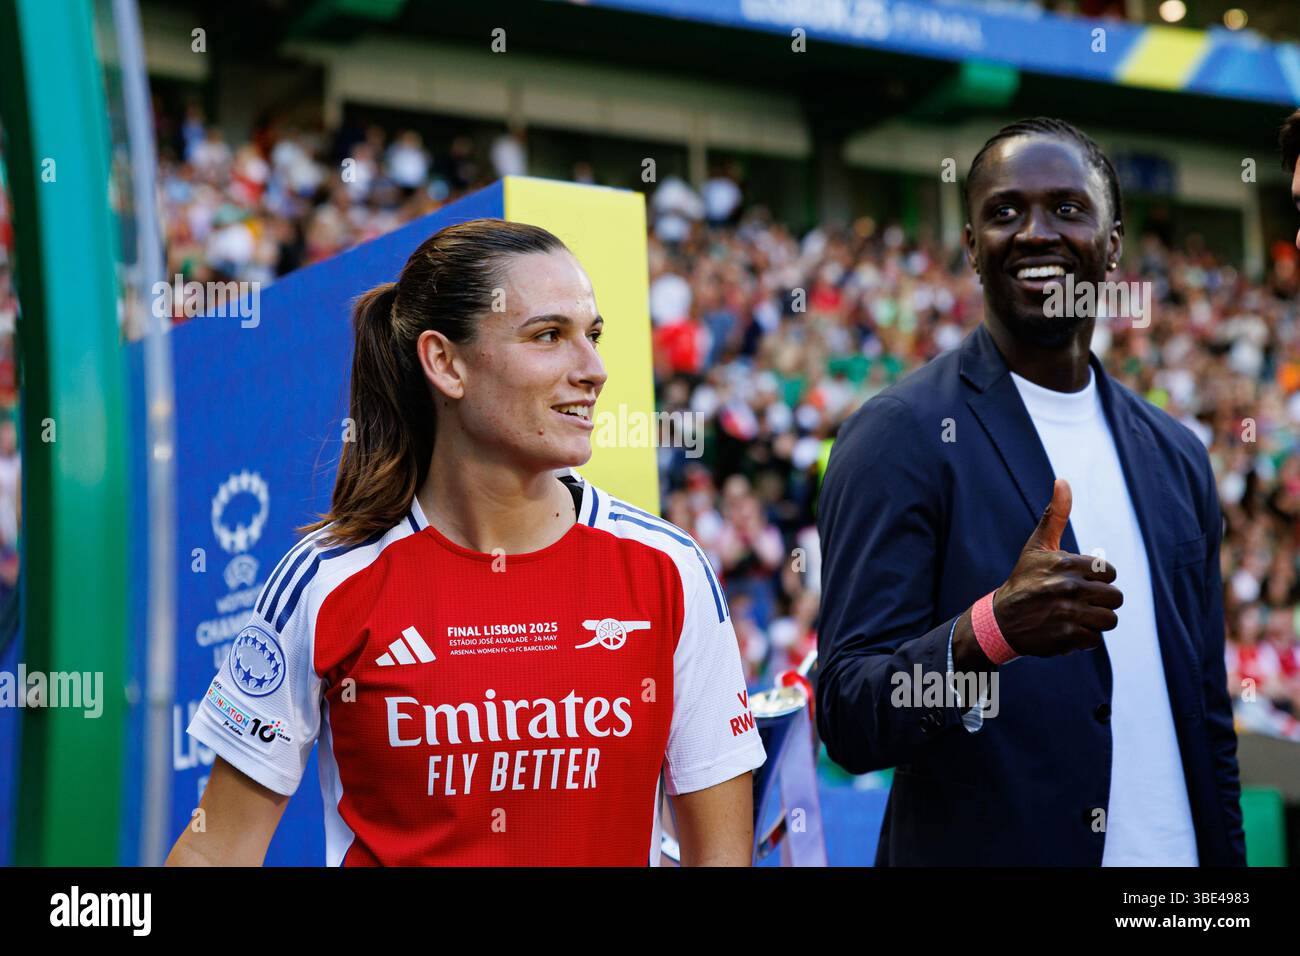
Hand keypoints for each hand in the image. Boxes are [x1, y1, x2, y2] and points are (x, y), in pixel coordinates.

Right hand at [984, 478, 1122, 657]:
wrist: (1000, 620)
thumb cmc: (1024, 579)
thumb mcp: (1037, 546)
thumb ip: (1056, 515)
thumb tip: (1062, 480)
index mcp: (1066, 563)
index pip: (1108, 573)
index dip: (1097, 579)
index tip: (1080, 582)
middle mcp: (1068, 587)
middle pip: (1114, 598)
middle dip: (1100, 601)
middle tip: (1080, 602)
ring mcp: (1067, 613)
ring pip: (1108, 620)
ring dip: (1096, 621)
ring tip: (1078, 617)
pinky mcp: (1065, 637)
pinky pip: (1094, 640)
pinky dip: (1084, 638)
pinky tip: (1067, 630)